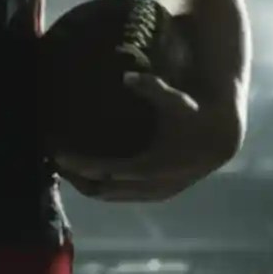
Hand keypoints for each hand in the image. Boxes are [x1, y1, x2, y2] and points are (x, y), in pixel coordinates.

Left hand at [55, 72, 241, 202]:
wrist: (219, 139)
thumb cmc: (194, 114)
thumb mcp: (177, 101)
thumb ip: (153, 89)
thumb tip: (128, 77)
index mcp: (152, 166)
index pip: (105, 170)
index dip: (79, 165)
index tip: (57, 154)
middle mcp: (149, 186)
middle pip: (100, 189)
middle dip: (75, 177)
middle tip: (53, 160)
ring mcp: (149, 194)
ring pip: (107, 196)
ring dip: (84, 185)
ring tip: (62, 168)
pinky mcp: (151, 196)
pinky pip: (116, 196)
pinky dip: (98, 188)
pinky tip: (82, 176)